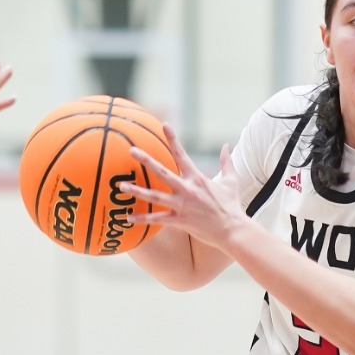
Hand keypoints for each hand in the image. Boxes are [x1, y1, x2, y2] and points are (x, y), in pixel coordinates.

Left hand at [125, 123, 247, 248]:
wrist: (233, 230)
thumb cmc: (232, 206)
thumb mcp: (231, 181)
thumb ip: (227, 162)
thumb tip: (226, 145)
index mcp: (197, 178)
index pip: (182, 154)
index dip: (173, 139)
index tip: (164, 124)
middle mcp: (187, 190)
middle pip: (162, 172)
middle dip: (146, 161)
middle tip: (132, 150)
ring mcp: (182, 206)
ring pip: (154, 196)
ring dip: (137, 191)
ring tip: (121, 186)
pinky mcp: (180, 221)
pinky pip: (157, 219)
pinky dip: (142, 219)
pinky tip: (128, 218)